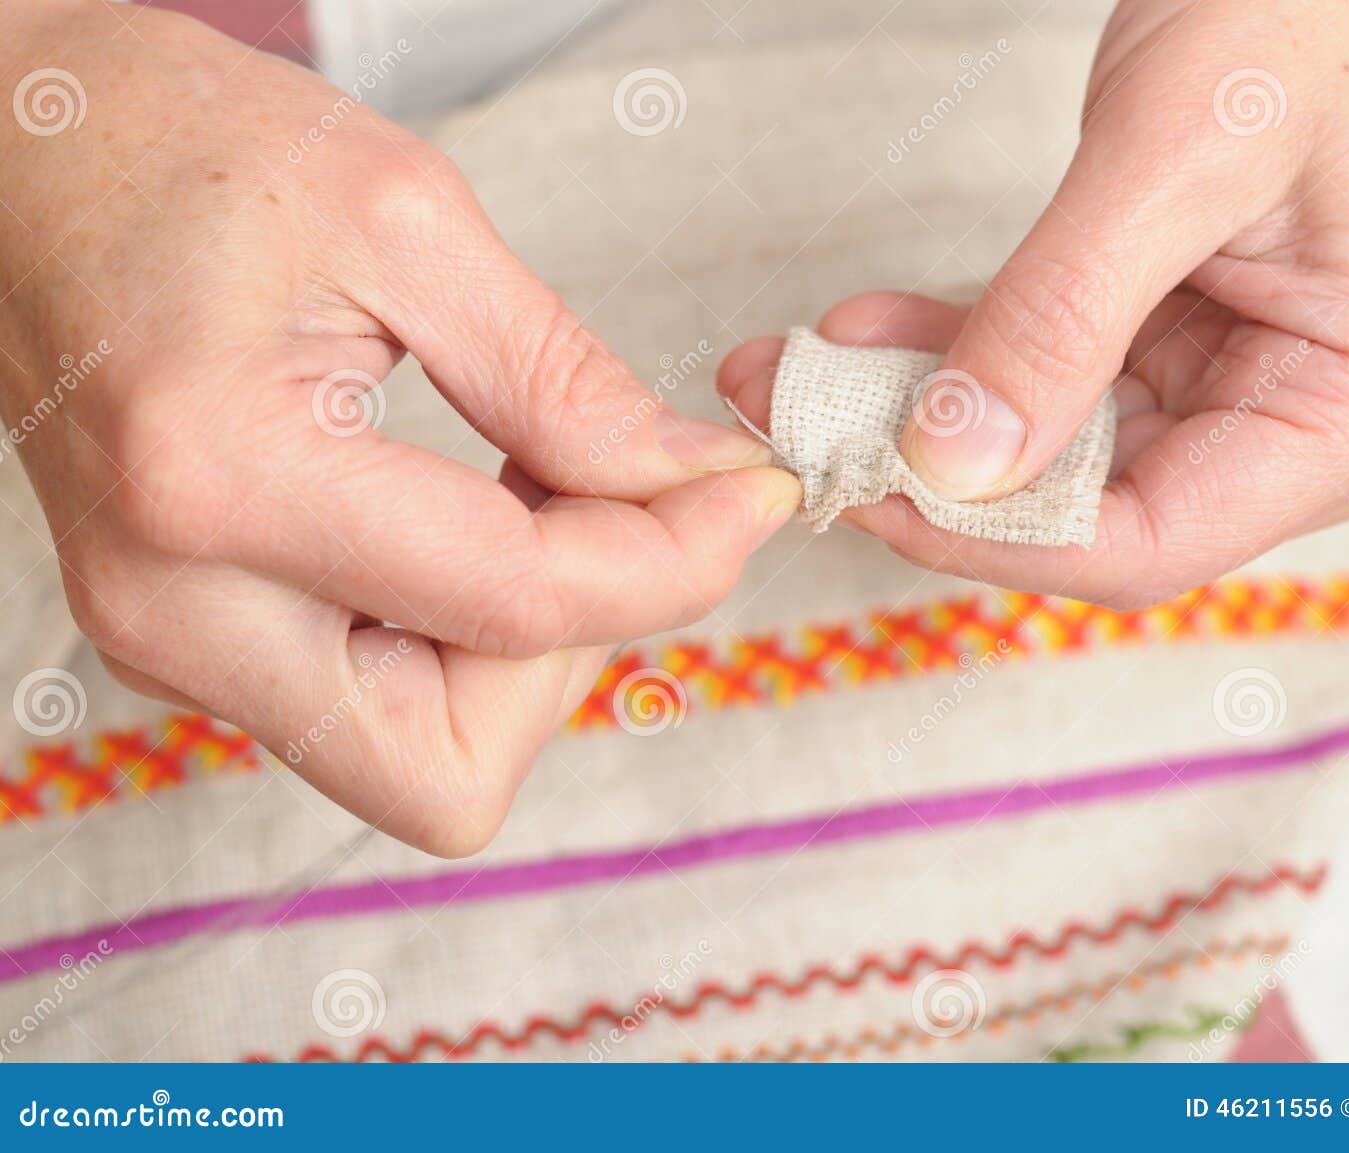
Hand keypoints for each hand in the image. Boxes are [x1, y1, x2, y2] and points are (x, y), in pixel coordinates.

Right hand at [0, 1, 795, 854]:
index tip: (746, 494)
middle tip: (619, 506)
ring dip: (520, 648)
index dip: (672, 562)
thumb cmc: (182, 149)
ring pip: (414, 757)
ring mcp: (169, 640)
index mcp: (221, 480)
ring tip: (539, 485)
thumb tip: (690, 486)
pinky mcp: (191, 636)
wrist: (22, 155)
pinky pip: (373, 701)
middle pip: (445, 773)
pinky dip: (460, 632)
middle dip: (569, 656)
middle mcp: (176, 605)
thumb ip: (563, 382)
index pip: (513, 607)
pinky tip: (475, 509)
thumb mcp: (409, 222)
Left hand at [719, 0, 1348, 606]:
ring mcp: (1246, 392)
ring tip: (805, 374)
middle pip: (1090, 512)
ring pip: (1053, 456)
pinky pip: (1053, 386)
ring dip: (927, 416)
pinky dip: (960, 359)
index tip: (866, 485)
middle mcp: (1313, 432)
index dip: (991, 535)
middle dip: (935, 473)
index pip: (1150, 543)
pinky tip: (869, 333)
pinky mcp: (1186, 348)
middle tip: (799, 424)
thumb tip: (952, 464)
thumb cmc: (1318, 7)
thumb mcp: (1175, 153)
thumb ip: (1061, 316)